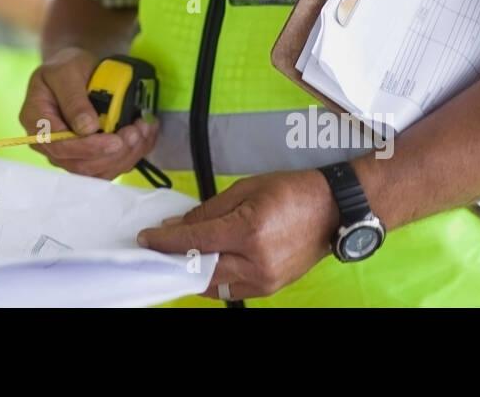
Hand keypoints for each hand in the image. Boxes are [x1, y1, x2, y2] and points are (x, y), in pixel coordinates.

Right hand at [19, 47, 156, 178]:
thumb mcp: (66, 71)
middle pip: (79, 165)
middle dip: (113, 154)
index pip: (59, 145)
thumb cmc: (66, 67)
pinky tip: (145, 136)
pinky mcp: (88, 156)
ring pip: (97, 171)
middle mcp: (48, 144)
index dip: (89, 148)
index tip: (116, 141)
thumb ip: (73, 98)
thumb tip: (87, 128)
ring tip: (143, 131)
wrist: (75, 71)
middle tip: (136, 132)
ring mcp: (69, 154)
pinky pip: (110, 166)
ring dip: (125, 156)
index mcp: (36, 121)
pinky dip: (131, 155)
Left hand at [136, 170, 339, 299]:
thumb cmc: (291, 192)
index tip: (146, 239)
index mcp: (249, 231)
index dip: (166, 241)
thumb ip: (208, 211)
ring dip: (191, 274)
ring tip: (175, 259)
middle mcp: (256, 261)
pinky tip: (201, 266)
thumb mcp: (245, 190)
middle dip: (173, 261)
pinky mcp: (271, 287)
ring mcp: (265, 279)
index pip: (195, 241)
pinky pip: (232, 290)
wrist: (333, 210)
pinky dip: (213, 280)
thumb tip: (176, 226)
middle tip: (154, 252)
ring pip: (214, 285)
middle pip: (201, 269)